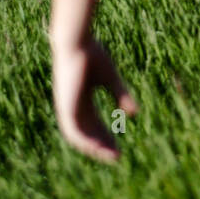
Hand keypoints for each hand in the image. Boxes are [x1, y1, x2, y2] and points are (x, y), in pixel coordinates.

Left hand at [50, 33, 138, 161]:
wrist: (75, 42)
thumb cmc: (92, 54)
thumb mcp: (111, 77)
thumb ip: (120, 94)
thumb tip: (134, 114)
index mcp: (81, 98)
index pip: (93, 123)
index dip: (106, 136)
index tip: (118, 146)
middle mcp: (72, 106)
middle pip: (88, 132)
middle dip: (102, 144)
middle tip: (117, 156)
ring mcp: (67, 107)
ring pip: (79, 135)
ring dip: (94, 147)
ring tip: (110, 156)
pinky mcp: (65, 106)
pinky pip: (73, 131)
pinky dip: (85, 141)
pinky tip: (97, 148)